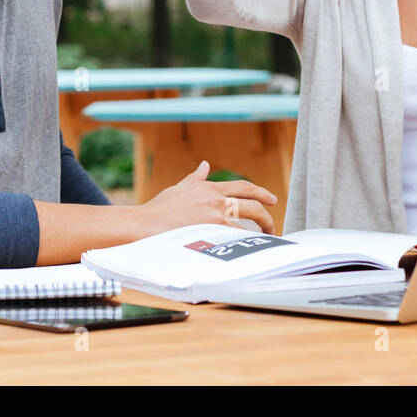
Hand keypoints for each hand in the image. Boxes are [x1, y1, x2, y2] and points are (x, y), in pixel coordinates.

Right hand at [137, 160, 278, 235]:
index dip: (260, 192)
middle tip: (272, 224)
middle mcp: (216, 200)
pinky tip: (250, 252)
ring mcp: (215, 217)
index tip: (271, 199)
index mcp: (209, 188)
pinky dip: (246, 245)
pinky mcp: (212, 234)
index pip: (242, 187)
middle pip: (252, 203)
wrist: (144, 225)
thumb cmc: (158, 210)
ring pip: (247, 224)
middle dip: (266, 215)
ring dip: (258, 233)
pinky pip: (237, 240)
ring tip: (262, 243)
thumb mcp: (178, 189)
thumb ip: (195, 179)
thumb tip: (204, 165)